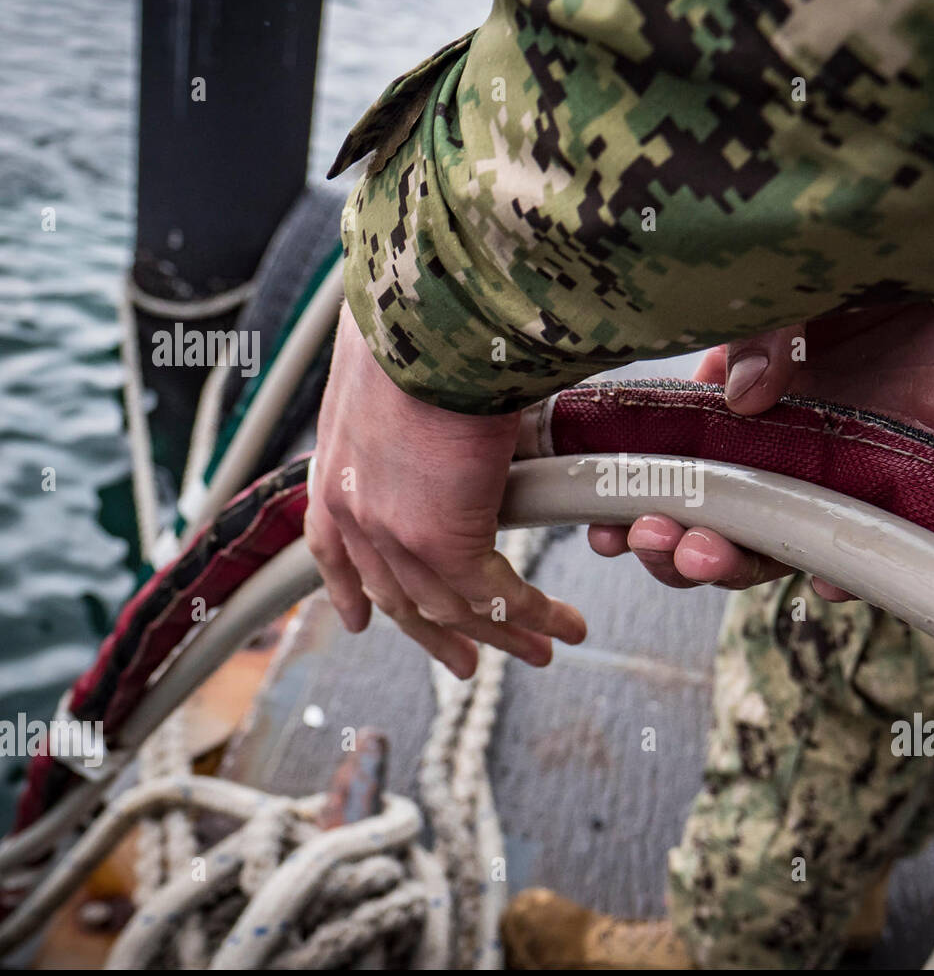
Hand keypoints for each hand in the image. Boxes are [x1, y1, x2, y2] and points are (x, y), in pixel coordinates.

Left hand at [306, 303, 585, 677]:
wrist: (425, 312)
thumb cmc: (417, 313)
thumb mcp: (396, 365)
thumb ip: (414, 399)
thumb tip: (458, 384)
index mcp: (335, 462)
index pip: (333, 547)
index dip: (351, 590)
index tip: (361, 618)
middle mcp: (353, 505)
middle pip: (395, 593)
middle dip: (434, 634)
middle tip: (461, 664)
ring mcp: (393, 529)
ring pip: (447, 606)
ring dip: (495, 635)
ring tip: (534, 652)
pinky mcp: (441, 539)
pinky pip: (494, 594)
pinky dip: (531, 615)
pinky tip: (558, 626)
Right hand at [587, 303, 933, 599]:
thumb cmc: (859, 274)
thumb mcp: (791, 290)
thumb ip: (763, 336)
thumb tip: (739, 397)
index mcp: (733, 416)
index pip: (671, 475)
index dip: (631, 508)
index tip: (601, 527)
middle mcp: (774, 458)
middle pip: (714, 527)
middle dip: (672, 546)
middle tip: (652, 537)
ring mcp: (830, 481)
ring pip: (771, 548)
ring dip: (731, 563)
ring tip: (702, 557)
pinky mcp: (892, 495)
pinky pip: (865, 551)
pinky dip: (842, 573)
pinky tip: (825, 579)